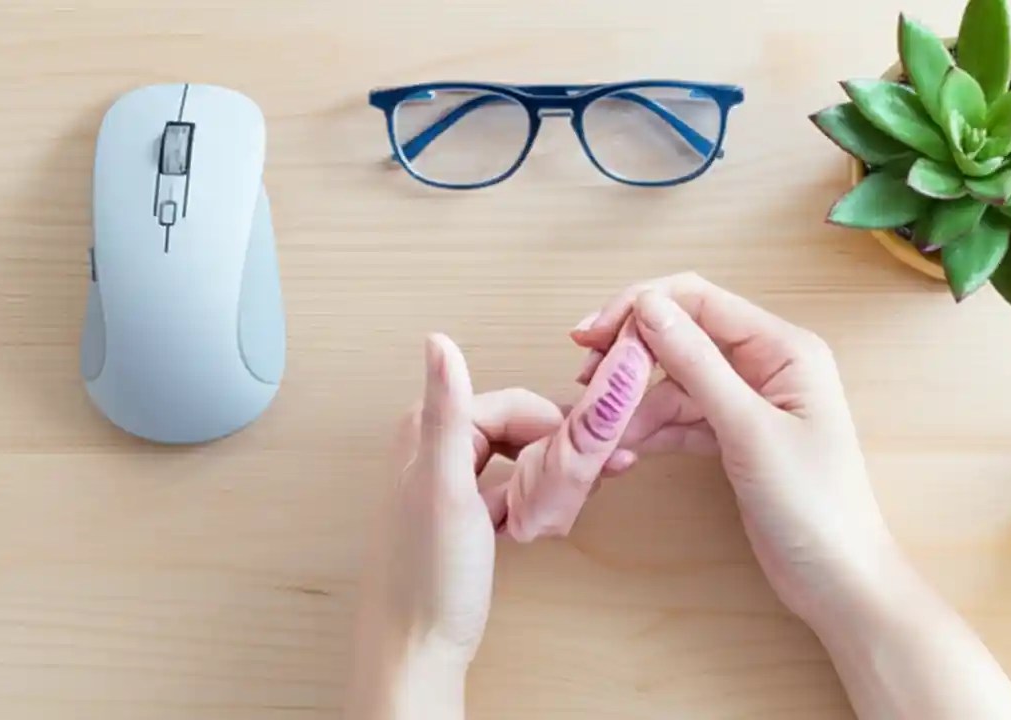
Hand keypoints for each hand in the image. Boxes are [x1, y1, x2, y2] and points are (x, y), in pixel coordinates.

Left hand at [347, 335, 635, 717]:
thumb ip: (447, 412)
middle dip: (558, 449)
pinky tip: (551, 518)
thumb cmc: (428, 577)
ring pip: (518, 459)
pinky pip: (512, 491)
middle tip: (595, 475)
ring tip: (579, 496)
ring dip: (551, 474)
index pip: (510, 404)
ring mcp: (450, 485)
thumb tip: (438, 339)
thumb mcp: (445, 488)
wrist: (415, 650)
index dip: (553, 426)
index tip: (586, 453)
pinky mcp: (464, 517)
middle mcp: (434, 450)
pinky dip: (536, 500)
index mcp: (427, 432)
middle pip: (518, 429)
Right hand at [571, 274, 891, 622]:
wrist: (838, 582)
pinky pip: (682, 417)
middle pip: (683, 336)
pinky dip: (653, 430)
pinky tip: (624, 449)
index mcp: (784, 347)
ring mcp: (750, 402)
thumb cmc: (812, 505)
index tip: (589, 337)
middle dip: (632, 355)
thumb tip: (647, 305)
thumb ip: (697, 364)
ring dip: (636, 402)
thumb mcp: (748, 430)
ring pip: (676, 381)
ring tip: (601, 433)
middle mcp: (767, 364)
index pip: (699, 300)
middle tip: (585, 382)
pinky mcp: (735, 437)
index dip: (639, 308)